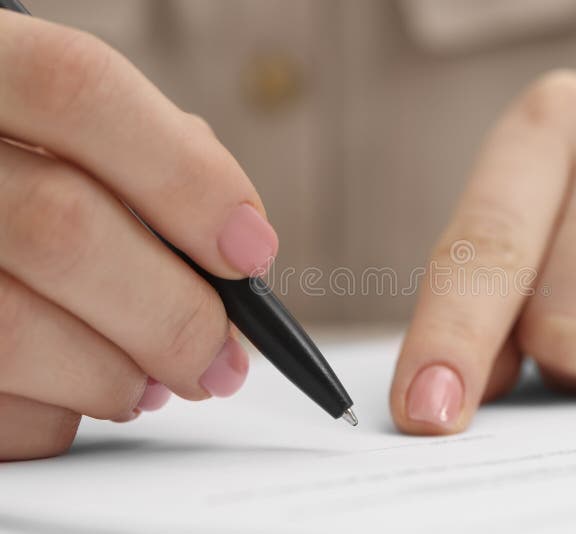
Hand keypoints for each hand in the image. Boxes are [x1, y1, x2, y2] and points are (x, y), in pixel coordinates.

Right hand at [0, 12, 277, 458]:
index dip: (186, 177)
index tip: (253, 251)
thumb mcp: (62, 124)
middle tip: (222, 358)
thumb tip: (237, 245)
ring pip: (14, 329)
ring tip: (155, 381)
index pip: (79, 92)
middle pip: (59, 227)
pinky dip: (52, 412)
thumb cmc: (19, 163)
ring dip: (114, 375)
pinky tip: (75, 391)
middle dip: (172, 313)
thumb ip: (143, 155)